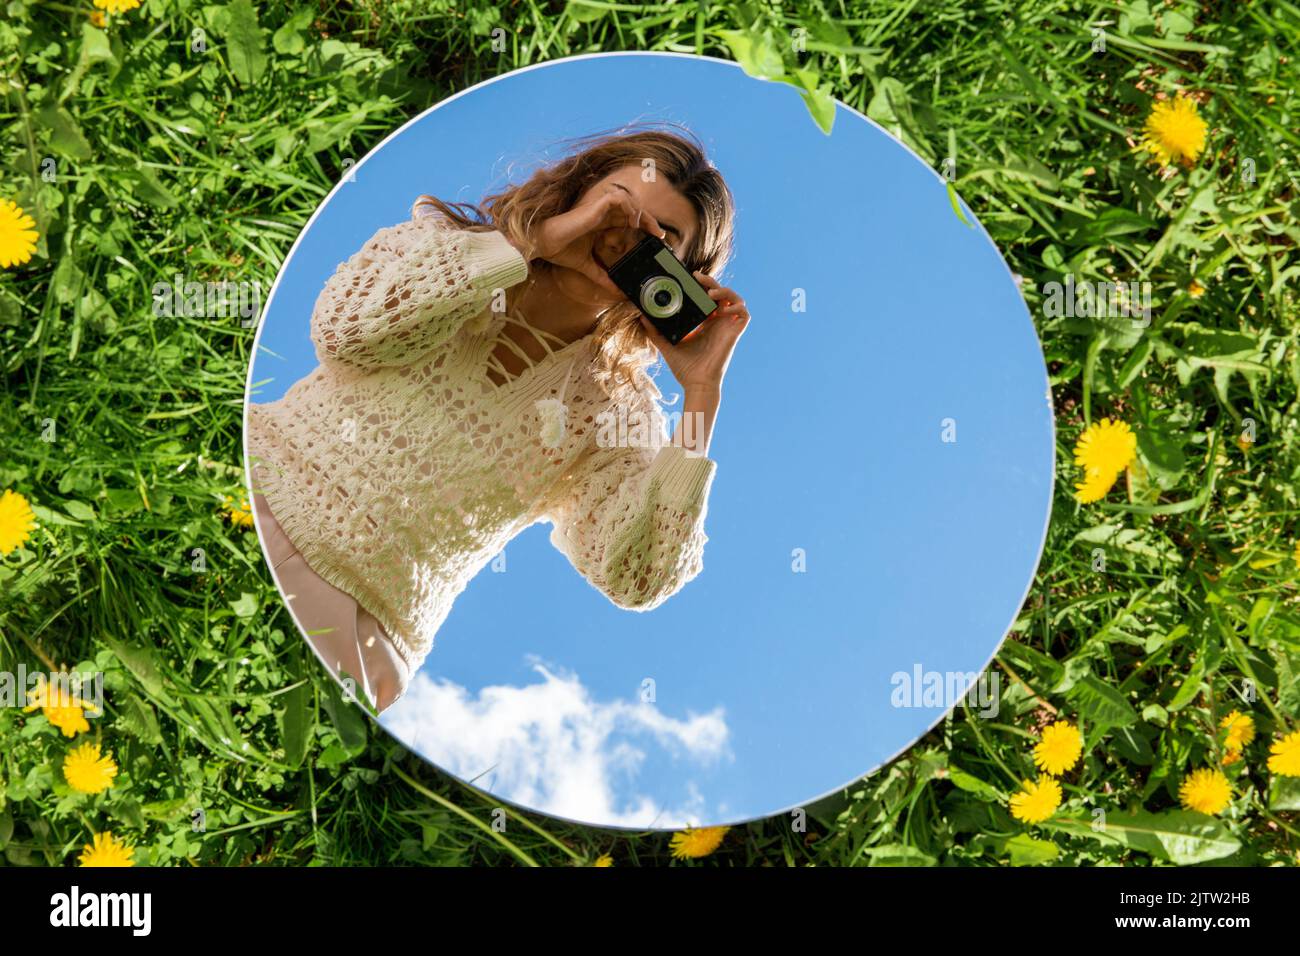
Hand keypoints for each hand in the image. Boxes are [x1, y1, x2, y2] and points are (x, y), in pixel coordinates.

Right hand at [519, 184, 666, 297]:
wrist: (545, 245)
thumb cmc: (561, 250)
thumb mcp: (587, 267)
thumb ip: (602, 276)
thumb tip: (615, 291)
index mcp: (601, 225)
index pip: (628, 221)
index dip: (644, 227)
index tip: (655, 240)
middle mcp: (602, 215)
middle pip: (632, 210)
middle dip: (648, 220)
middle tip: (659, 235)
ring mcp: (599, 209)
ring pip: (628, 200)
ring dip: (641, 212)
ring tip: (648, 228)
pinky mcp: (595, 206)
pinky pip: (618, 198)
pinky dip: (628, 207)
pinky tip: (632, 221)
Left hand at [637, 272, 749, 390]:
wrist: (695, 383)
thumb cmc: (684, 368)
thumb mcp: (665, 344)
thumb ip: (654, 330)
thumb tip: (641, 316)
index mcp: (705, 323)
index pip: (708, 298)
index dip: (703, 285)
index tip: (691, 277)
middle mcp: (718, 323)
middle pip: (721, 294)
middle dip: (712, 281)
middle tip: (698, 276)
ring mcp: (727, 327)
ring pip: (736, 299)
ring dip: (726, 291)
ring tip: (710, 292)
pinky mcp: (734, 333)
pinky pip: (744, 314)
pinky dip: (737, 306)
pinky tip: (723, 308)